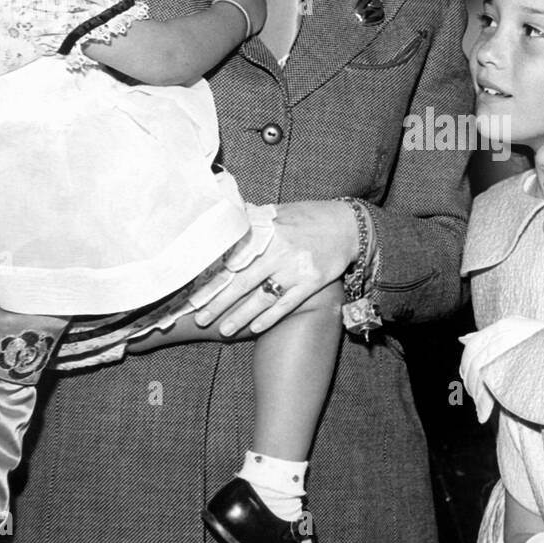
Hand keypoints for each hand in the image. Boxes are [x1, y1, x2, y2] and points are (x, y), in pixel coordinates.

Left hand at [192, 200, 356, 334]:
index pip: (233, 258)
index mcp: (268, 231)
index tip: (195, 290)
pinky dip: (270, 317)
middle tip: (200, 318)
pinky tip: (254, 328)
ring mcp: (297, 269)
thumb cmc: (310, 217)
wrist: (348, 226)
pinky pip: (287, 304)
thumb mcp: (280, 212)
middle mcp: (281, 251)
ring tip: (223, 330)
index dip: (213, 276)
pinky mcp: (312, 283)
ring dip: (241, 316)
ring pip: (263, 298)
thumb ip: (254, 221)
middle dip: (219, 302)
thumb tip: (225, 225)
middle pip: (243, 281)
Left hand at [458, 316, 543, 422]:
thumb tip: (463, 339)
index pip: (474, 345)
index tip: (470, 387)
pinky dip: (484, 401)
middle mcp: (506, 330)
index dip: (467, 368)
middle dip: (471, 385)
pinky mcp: (519, 361)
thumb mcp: (522, 337)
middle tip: (477, 405)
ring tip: (482, 412)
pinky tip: (485, 413)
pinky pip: (492, 381)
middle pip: (474, 359)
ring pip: (481, 371)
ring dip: (477, 396)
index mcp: (506, 324)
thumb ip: (493, 339)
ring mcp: (514, 344)